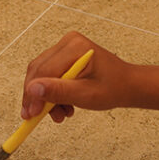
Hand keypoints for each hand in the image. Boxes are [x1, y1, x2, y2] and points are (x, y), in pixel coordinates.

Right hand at [21, 31, 136, 122]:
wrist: (126, 85)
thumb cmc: (113, 88)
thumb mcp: (86, 95)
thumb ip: (59, 92)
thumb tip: (32, 89)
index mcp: (75, 47)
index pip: (45, 71)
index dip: (34, 94)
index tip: (31, 114)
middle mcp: (68, 43)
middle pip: (39, 71)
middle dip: (36, 96)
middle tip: (34, 116)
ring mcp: (65, 48)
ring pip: (41, 75)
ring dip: (44, 97)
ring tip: (58, 114)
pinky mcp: (63, 57)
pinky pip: (47, 75)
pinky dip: (50, 93)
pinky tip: (61, 105)